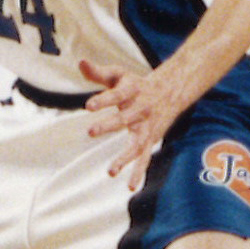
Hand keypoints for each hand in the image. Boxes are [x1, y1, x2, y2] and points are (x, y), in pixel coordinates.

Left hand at [81, 59, 181, 189]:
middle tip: (90, 131)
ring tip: (110, 172)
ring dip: (125, 158)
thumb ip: (98, 72)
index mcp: (132, 91)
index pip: (116, 95)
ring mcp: (147, 128)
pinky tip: (130, 187)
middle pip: (125, 119)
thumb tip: (79, 61)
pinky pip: (145, 159)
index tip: (87, 105)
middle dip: (109, 125)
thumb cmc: (135, 84)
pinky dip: (139, 173)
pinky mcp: (150, 141)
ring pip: (137, 145)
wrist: (169, 92)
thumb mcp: (118, 75)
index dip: (103, 100)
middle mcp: (141, 110)